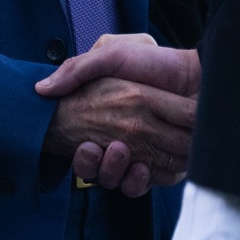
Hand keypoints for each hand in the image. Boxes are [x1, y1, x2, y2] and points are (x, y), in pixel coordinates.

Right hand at [38, 36, 197, 193]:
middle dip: (91, 165)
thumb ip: (78, 69)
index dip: (80, 153)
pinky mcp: (165, 167)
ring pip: (118, 179)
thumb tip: (42, 89)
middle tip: (91, 148)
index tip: (79, 145)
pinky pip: (145, 185)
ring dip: (113, 173)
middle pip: (98, 167)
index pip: (85, 146)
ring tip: (116, 151)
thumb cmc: (154, 61)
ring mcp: (145, 154)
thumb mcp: (110, 54)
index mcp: (112, 116)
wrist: (196, 75)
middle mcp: (126, 138)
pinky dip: (139, 181)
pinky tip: (140, 168)